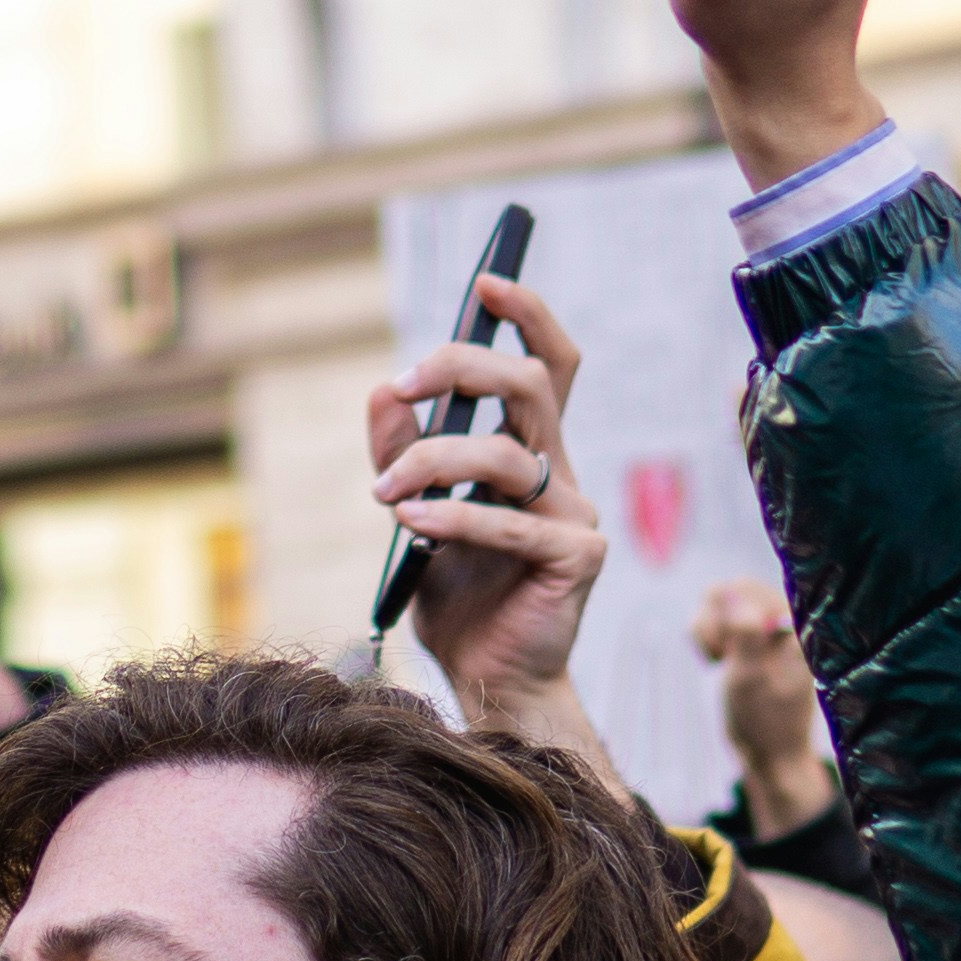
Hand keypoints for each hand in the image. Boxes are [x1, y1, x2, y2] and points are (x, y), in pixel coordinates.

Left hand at [371, 275, 605, 739]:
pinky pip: (509, 522)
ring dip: (431, 460)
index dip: (528, 315)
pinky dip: (452, 516)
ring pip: (507, 452)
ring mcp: (577, 515)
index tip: (484, 281)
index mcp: (533, 455)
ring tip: (384, 493)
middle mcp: (561, 475)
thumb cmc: (457, 596)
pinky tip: (412, 523)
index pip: (550, 365)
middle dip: (463, 366)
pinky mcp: (577, 558)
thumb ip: (402, 453)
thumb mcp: (414, 511)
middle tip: (406, 384)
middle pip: (534, 385)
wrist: (485, 679)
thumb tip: (383, 391)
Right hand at [692, 576, 836, 835]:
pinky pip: (715, 618)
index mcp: (793, 624)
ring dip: (709, 630)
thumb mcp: (751, 679)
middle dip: (716, 623)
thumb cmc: (765, 720)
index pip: (746, 589)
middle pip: (730, 591)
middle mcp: (781, 618)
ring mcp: (763, 627)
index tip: (729, 651)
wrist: (768, 752)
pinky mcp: (747, 638)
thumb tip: (732, 590)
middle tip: (723, 658)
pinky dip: (708, 636)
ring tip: (720, 660)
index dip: (727, 617)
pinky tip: (717, 660)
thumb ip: (745, 633)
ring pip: (718, 602)